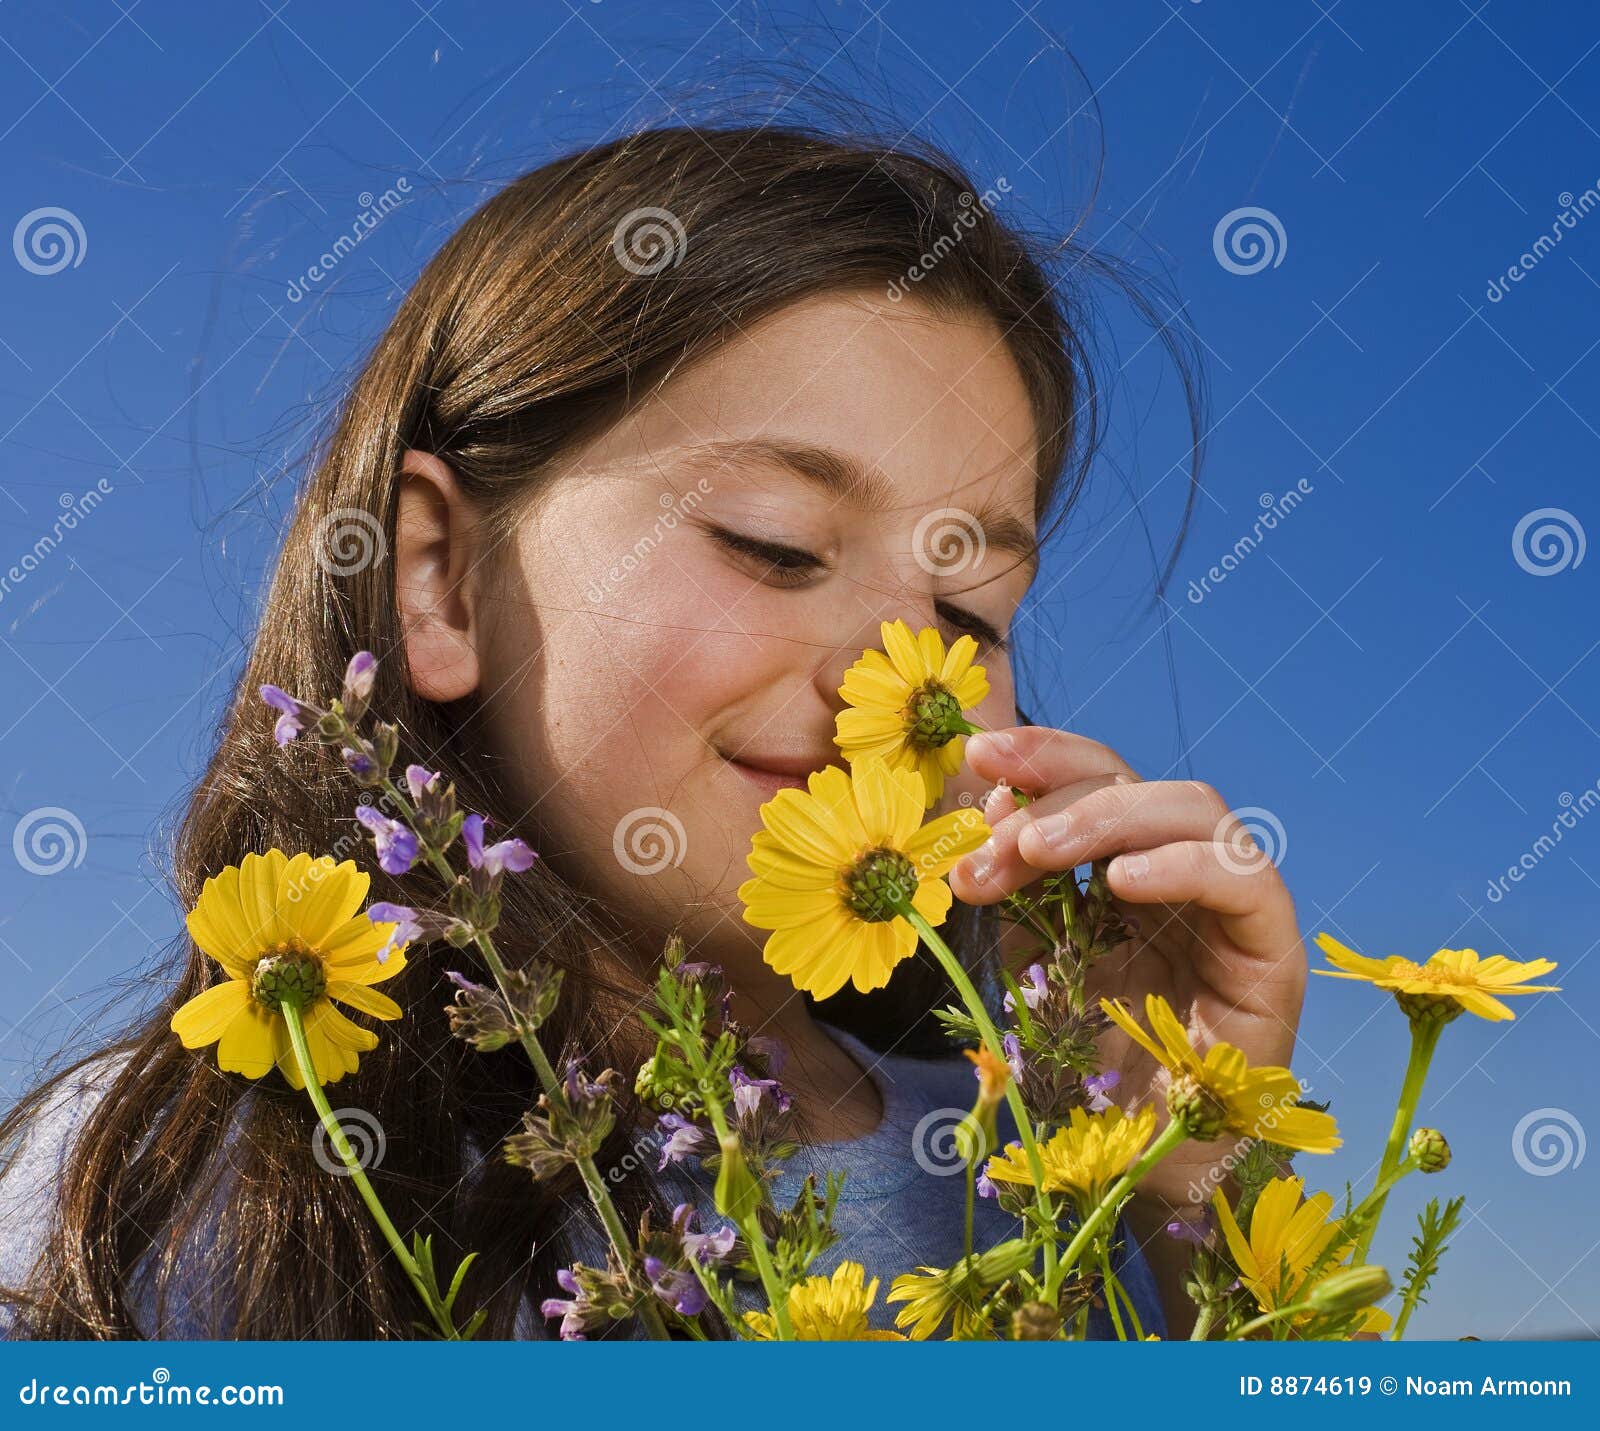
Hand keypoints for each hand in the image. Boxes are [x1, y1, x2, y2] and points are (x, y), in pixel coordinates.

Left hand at [947, 725, 1306, 1214]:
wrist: (1144, 1171)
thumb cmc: (1090, 1074)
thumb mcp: (1032, 962)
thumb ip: (1017, 888)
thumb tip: (992, 802)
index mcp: (1122, 870)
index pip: (1091, 782)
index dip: (1039, 759)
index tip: (978, 754)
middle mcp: (1181, 874)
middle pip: (1135, 783)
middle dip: (1057, 785)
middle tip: (997, 820)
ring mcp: (1232, 906)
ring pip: (1193, 809)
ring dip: (1105, 817)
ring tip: (1038, 851)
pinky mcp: (1273, 950)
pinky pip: (1243, 878)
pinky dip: (1181, 865)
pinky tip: (1120, 884)